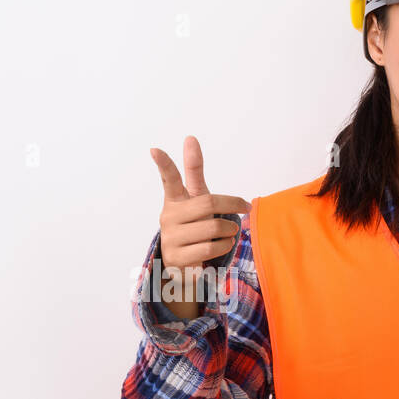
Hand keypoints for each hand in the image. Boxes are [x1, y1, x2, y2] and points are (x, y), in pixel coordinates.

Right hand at [148, 136, 250, 318]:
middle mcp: (169, 216)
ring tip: (231, 232)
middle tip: (244, 209)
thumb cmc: (193, 223)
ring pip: (212, 228)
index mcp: (174, 199)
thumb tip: (190, 137)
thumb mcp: (196, 197)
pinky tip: (225, 244)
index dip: (164, 164)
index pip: (169, 179)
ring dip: (230, 230)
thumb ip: (194, 170)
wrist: (183, 261)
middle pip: (207, 204)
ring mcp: (170, 237)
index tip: (154, 149)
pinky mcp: (177, 257)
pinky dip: (225, 245)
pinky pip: (210, 247)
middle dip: (231, 206)